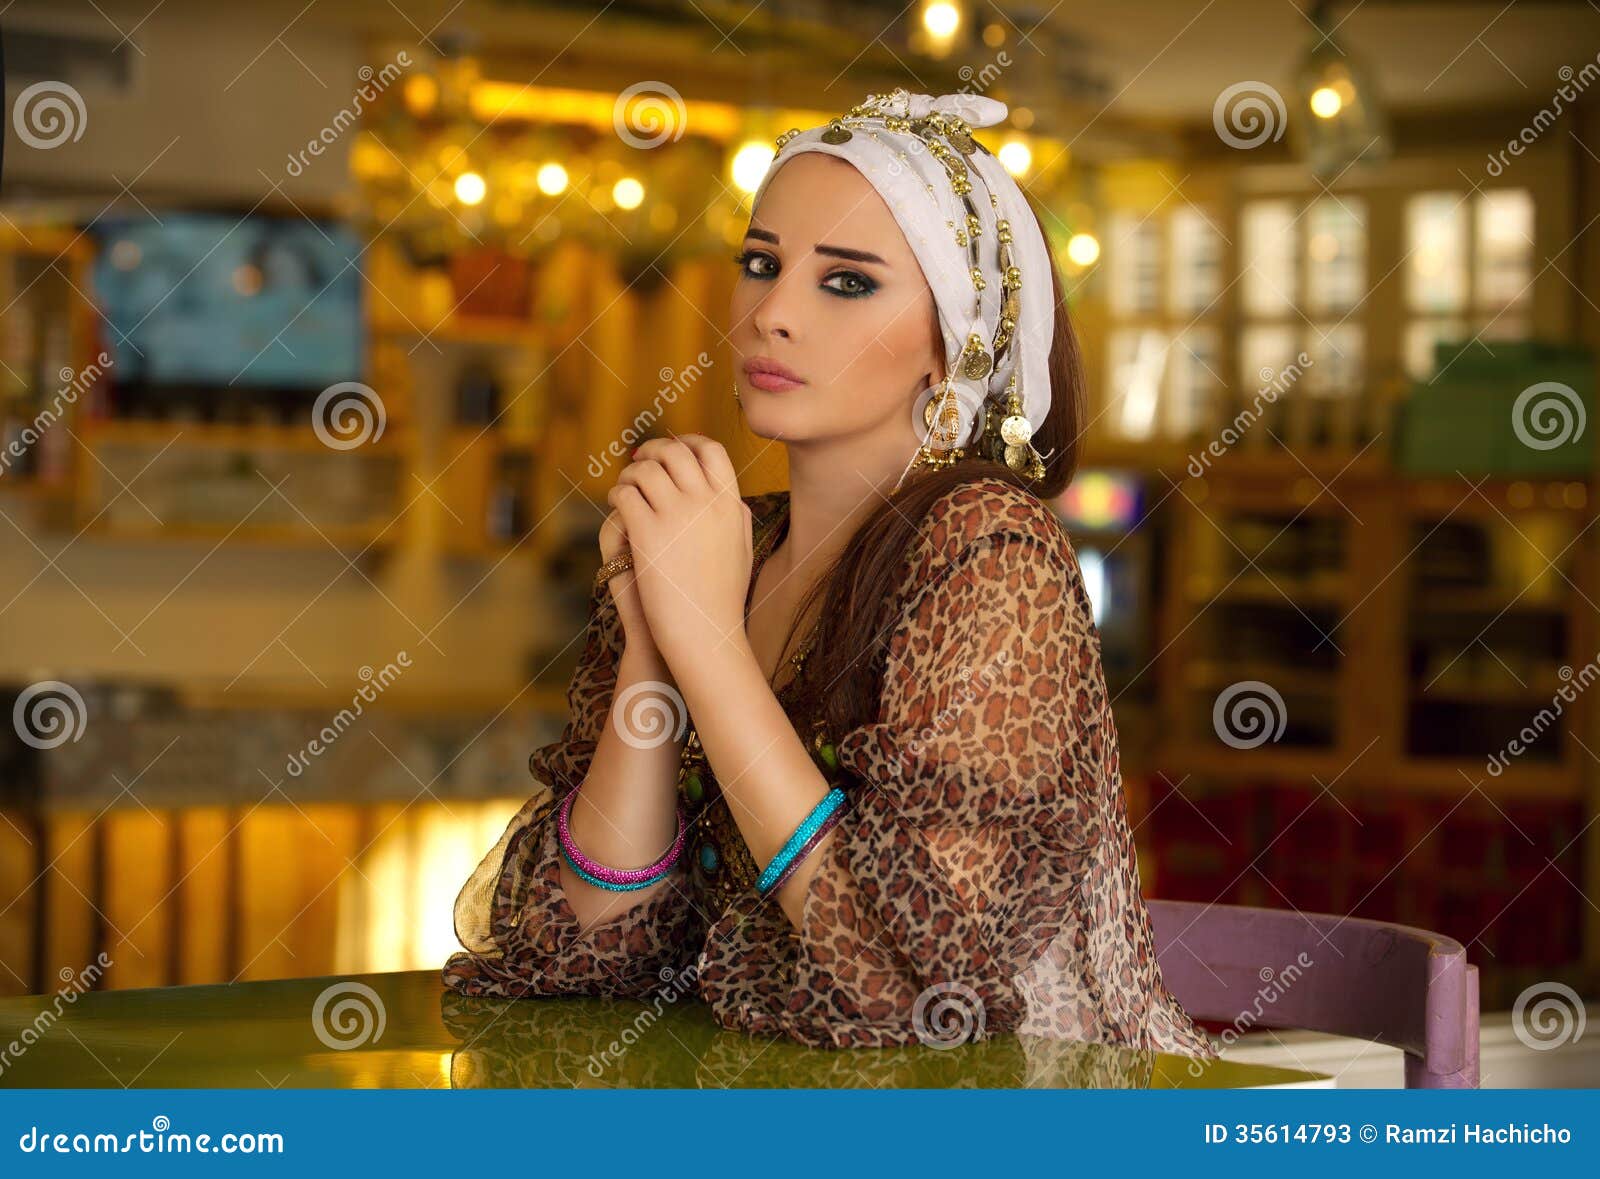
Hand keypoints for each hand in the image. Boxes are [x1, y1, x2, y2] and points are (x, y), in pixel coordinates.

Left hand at [605, 434, 752, 669]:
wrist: (705, 633)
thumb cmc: (722, 598)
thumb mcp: (741, 550)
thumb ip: (737, 517)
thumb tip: (730, 495)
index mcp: (731, 504)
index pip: (712, 451)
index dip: (689, 442)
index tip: (673, 447)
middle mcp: (706, 503)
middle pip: (675, 452)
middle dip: (654, 451)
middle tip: (640, 460)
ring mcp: (676, 516)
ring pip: (645, 470)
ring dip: (631, 472)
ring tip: (625, 485)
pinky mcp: (647, 533)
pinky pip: (625, 495)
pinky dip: (617, 493)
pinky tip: (617, 505)